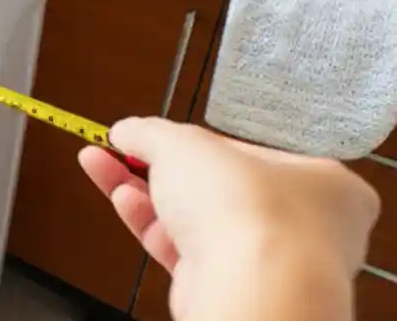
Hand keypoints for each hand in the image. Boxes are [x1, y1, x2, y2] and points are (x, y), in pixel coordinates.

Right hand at [79, 118, 378, 320]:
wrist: (250, 287)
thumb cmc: (248, 207)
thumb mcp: (187, 144)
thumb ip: (151, 132)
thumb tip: (125, 130)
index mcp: (322, 181)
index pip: (252, 151)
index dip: (202, 139)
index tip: (160, 132)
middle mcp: (301, 225)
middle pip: (215, 185)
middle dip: (157, 164)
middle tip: (120, 145)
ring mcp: (262, 261)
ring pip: (192, 218)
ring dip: (140, 189)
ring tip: (96, 162)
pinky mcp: (226, 287)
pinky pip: (181, 248)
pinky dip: (147, 222)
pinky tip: (116, 195)